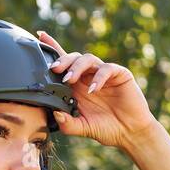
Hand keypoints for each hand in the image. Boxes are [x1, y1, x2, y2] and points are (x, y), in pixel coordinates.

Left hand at [37, 30, 158, 150]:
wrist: (129, 133)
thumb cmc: (106, 129)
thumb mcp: (83, 128)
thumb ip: (68, 124)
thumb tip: (55, 115)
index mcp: (78, 87)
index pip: (64, 65)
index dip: (53, 48)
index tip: (40, 36)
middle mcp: (89, 77)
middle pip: (74, 58)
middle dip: (63, 60)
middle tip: (54, 69)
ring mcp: (104, 74)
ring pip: (88, 59)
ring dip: (77, 66)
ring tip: (70, 79)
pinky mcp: (119, 75)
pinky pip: (107, 69)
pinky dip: (98, 77)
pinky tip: (93, 89)